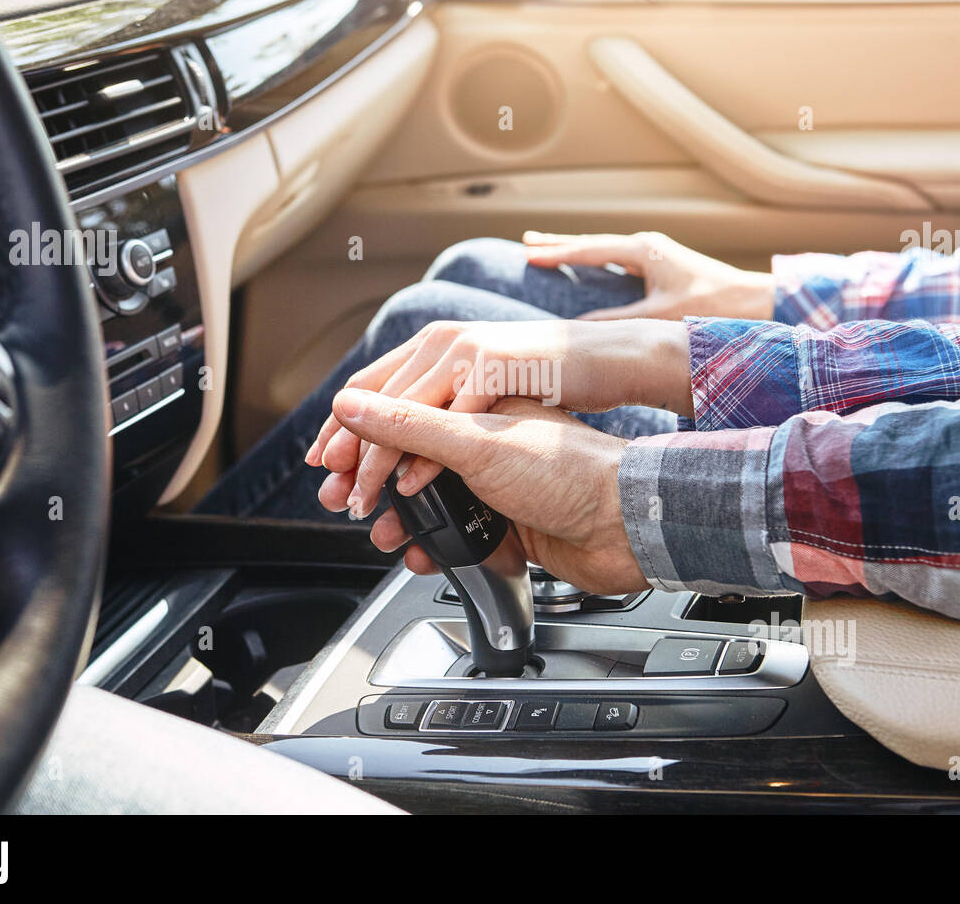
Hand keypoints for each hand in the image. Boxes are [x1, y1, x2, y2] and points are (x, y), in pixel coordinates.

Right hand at [323, 390, 649, 594]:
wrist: (629, 529)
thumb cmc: (572, 473)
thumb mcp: (478, 445)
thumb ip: (411, 427)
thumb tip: (352, 407)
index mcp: (478, 405)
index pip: (401, 412)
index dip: (359, 439)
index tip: (330, 465)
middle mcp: (486, 441)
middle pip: (410, 457)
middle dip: (371, 484)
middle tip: (342, 503)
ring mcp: (497, 484)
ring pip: (432, 501)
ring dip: (402, 520)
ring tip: (383, 536)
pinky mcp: (511, 524)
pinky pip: (459, 536)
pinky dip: (437, 548)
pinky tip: (424, 555)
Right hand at [523, 230, 774, 321]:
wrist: (752, 302)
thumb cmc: (710, 307)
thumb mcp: (657, 316)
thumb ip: (616, 320)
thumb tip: (577, 327)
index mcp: (643, 251)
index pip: (590, 249)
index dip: (557, 253)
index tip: (528, 255)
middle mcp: (646, 246)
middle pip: (593, 243)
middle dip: (559, 244)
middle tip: (526, 241)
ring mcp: (655, 254)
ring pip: (604, 250)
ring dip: (576, 251)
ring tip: (548, 250)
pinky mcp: (661, 266)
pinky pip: (617, 260)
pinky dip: (596, 261)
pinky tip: (589, 266)